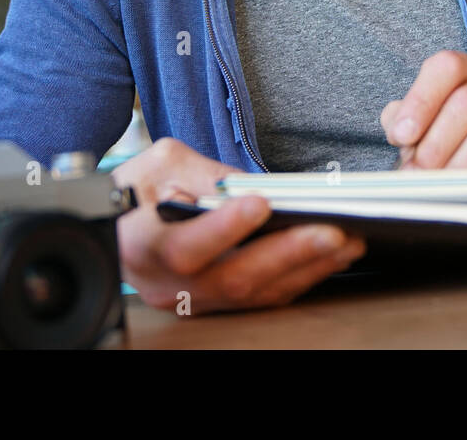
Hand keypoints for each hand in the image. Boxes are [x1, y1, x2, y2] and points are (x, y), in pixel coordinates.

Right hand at [112, 138, 365, 313]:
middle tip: (331, 231)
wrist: (119, 225)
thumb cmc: (138, 188)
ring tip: (347, 240)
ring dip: (307, 267)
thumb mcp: (160, 163)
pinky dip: (302, 276)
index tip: (261, 204)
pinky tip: (332, 255)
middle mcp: (167, 283)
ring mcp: (194, 299)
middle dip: (288, 253)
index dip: (224, 228)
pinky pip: (263, 296)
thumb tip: (255, 189)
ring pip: (256, 293)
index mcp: (141, 244)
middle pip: (232, 278)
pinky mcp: (217, 304)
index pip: (184, 245)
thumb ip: (205, 174)